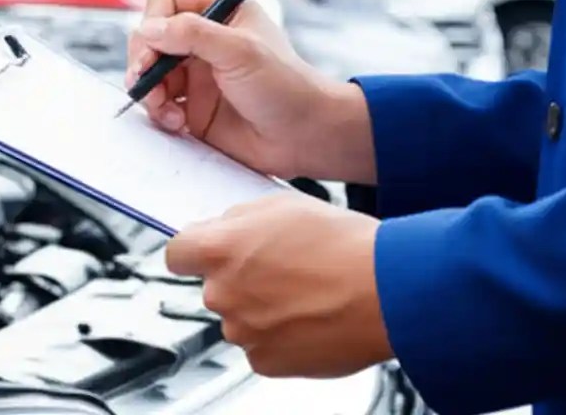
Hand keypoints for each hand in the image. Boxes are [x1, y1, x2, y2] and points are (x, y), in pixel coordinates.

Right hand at [127, 0, 375, 183]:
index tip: (155, 47)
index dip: (154, 21)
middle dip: (143, 60)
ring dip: (149, 91)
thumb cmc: (287, 88)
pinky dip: (159, 113)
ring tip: (166, 108)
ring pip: (148, 73)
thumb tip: (149, 29)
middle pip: (149, 38)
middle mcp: (203, 41)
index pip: (165, 1)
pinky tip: (179, 123)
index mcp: (219, 12)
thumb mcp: (240, 51)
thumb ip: (192, 34)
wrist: (304, 138)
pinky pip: (157, 104)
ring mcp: (195, 75)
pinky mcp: (191, 107)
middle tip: (146, 79)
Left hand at [166, 193, 392, 377]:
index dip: (194, 253)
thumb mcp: (283, 204)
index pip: (176, 254)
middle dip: (238, 279)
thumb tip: (222, 228)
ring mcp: (242, 331)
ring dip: (261, 309)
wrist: (389, 291)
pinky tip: (310, 318)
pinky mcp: (265, 362)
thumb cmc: (344, 245)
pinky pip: (261, 347)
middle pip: (214, 287)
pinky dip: (280, 337)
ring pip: (239, 318)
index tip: (207, 254)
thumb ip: (239, 219)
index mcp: (219, 249)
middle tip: (281, 269)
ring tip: (305, 293)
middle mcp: (223, 292)